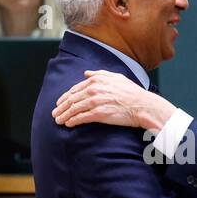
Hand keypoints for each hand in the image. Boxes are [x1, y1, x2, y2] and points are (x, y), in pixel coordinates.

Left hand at [52, 70, 175, 130]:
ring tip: (58, 120)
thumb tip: (86, 73)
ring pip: (74, 109)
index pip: (75, 89)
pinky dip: (73, 121)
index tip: (60, 103)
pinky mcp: (99, 114)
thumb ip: (99, 74)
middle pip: (72, 99)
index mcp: (96, 80)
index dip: (65, 97)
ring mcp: (95, 102)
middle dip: (61, 107)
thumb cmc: (131, 92)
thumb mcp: (116, 77)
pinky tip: (68, 124)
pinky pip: (81, 118)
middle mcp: (94, 89)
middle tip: (55, 113)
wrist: (142, 105)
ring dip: (64, 115)